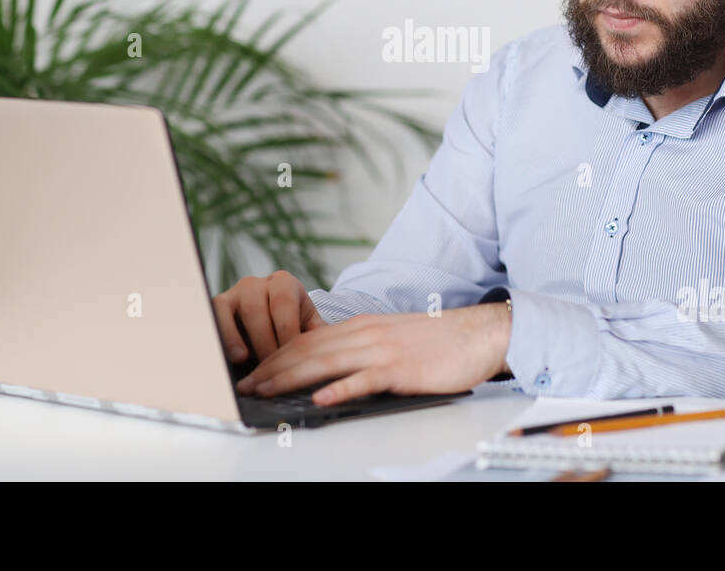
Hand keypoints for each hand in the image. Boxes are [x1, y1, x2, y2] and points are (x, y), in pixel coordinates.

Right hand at [211, 271, 325, 362]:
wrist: (270, 320)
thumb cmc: (291, 323)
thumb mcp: (307, 323)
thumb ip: (316, 330)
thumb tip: (322, 340)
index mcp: (284, 283)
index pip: (284, 304)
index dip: (286, 332)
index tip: (292, 358)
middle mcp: (257, 283)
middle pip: (259, 310)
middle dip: (266, 342)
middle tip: (272, 369)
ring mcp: (235, 292)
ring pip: (236, 312)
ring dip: (244, 339)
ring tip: (250, 363)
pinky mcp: (218, 304)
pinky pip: (216, 316)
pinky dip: (225, 336)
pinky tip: (234, 356)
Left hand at [235, 303, 511, 405]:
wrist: (478, 333)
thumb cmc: (437, 341)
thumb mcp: (390, 338)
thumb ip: (360, 347)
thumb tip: (330, 366)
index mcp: (361, 326)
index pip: (306, 340)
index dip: (276, 356)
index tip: (254, 372)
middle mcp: (366, 333)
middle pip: (308, 350)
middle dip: (272, 369)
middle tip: (246, 386)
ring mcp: (382, 349)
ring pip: (327, 362)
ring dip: (291, 378)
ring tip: (267, 392)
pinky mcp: (401, 368)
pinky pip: (365, 379)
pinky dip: (341, 388)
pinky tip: (321, 398)